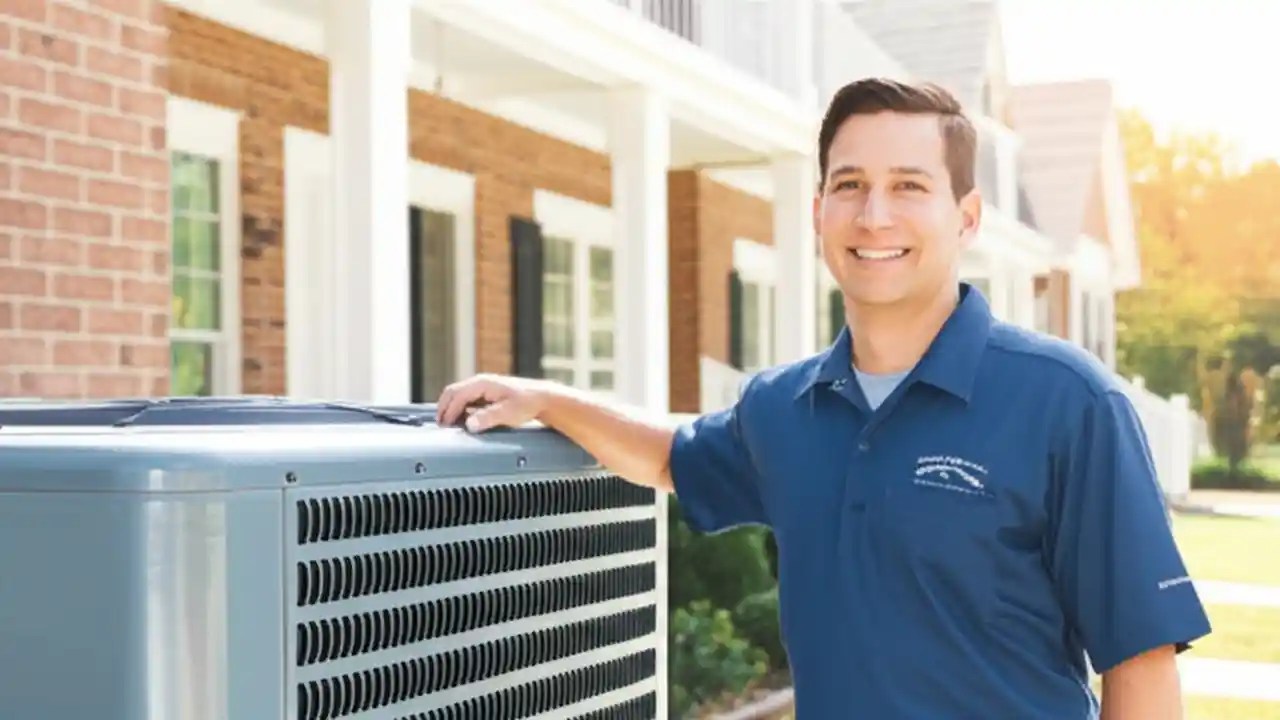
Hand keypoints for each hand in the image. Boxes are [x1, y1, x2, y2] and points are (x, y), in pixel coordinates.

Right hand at [436, 374, 553, 432]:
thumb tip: (469, 424)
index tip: (446, 427)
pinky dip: (459, 410)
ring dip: (450, 410)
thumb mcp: (508, 413)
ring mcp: (481, 388)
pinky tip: (461, 422)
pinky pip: (465, 401)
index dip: (449, 412)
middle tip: (441, 427)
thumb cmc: (527, 403)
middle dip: (444, 409)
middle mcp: (479, 383)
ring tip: (448, 426)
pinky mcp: (485, 395)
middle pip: (452, 393)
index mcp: (482, 383)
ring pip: (457, 396)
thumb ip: (488, 418)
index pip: (457, 396)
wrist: (541, 399)